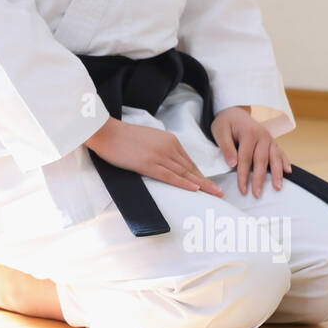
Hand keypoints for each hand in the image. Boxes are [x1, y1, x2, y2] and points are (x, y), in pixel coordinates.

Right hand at [85, 118, 224, 197]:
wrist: (108, 133)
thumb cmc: (123, 137)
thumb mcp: (147, 139)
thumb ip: (158, 148)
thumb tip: (161, 160)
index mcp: (169, 140)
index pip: (188, 161)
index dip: (199, 174)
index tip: (208, 184)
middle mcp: (168, 148)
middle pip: (190, 168)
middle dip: (206, 181)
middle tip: (219, 192)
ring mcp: (160, 157)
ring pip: (185, 173)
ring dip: (201, 185)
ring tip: (214, 194)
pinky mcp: (149, 165)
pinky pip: (171, 176)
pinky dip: (184, 183)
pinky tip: (195, 189)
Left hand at [211, 106, 290, 197]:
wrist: (235, 113)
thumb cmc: (226, 124)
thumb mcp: (220, 132)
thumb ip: (226, 147)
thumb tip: (233, 164)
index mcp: (249, 133)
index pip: (245, 158)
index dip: (244, 175)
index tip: (242, 189)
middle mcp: (262, 136)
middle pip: (262, 160)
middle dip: (260, 179)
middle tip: (257, 194)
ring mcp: (269, 139)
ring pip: (275, 157)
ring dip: (277, 173)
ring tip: (277, 187)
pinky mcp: (272, 142)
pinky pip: (280, 152)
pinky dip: (285, 162)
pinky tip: (288, 172)